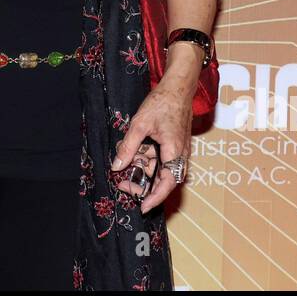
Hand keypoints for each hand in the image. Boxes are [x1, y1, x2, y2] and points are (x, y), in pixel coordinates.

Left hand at [108, 79, 193, 212]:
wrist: (178, 87)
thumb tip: (117, 167)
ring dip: (142, 168)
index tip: (143, 207)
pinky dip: (147, 158)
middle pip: (161, 179)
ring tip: (125, 162)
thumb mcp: (140, 124)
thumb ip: (128, 147)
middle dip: (142, 183)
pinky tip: (134, 152)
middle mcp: (179, 154)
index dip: (155, 198)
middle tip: (123, 184)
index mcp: (174, 151)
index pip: (167, 183)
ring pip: (159, 168)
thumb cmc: (162, 102)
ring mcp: (177, 150)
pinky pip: (160, 158)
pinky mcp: (173, 144)